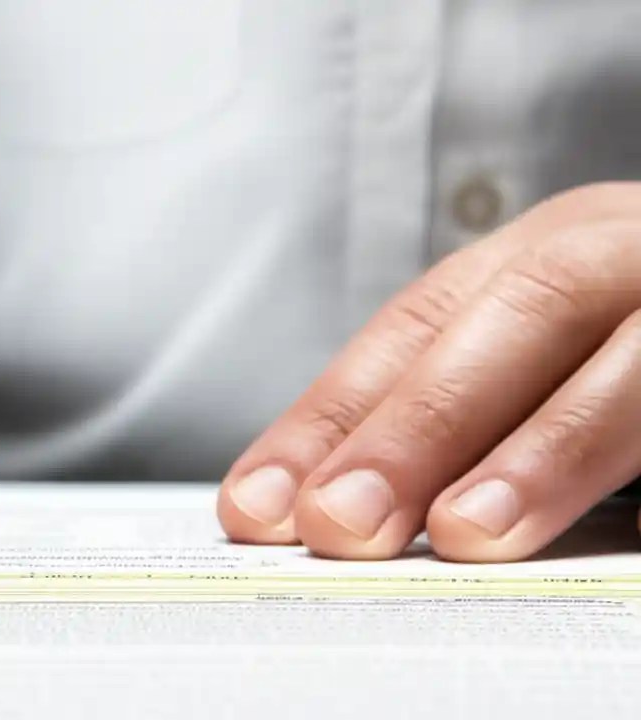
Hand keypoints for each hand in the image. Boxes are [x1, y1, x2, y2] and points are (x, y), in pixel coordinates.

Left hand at [218, 182, 640, 561]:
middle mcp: (625, 253)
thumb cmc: (627, 345)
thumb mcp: (531, 362)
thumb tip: (323, 507)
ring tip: (470, 532)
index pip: (416, 328)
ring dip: (547, 448)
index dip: (332, 415)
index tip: (260, 506)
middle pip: (517, 318)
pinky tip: (622, 544)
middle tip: (341, 523)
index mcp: (543, 255)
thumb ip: (453, 419)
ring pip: (635, 355)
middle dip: (420, 426)